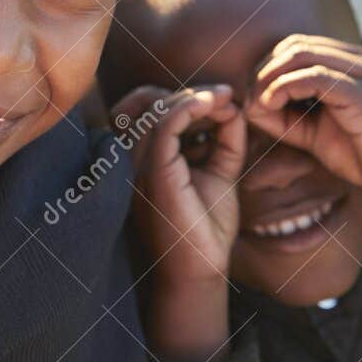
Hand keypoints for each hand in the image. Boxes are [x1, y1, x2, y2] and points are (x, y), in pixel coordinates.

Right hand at [116, 85, 246, 286]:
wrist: (201, 269)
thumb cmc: (206, 225)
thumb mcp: (218, 169)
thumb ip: (224, 136)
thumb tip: (230, 104)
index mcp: (140, 157)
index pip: (146, 107)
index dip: (182, 95)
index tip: (221, 98)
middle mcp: (131, 158)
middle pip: (148, 101)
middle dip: (190, 92)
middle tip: (227, 96)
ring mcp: (138, 164)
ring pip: (157, 108)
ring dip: (196, 97)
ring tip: (227, 101)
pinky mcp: (155, 172)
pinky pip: (165, 124)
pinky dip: (191, 106)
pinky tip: (214, 104)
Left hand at [244, 36, 361, 203]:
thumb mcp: (320, 132)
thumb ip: (289, 116)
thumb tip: (252, 105)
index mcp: (355, 63)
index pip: (298, 47)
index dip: (268, 69)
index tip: (255, 100)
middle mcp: (361, 59)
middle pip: (294, 45)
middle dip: (263, 72)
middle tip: (252, 103)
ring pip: (300, 54)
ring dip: (268, 78)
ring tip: (260, 106)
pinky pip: (314, 76)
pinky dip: (284, 88)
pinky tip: (271, 107)